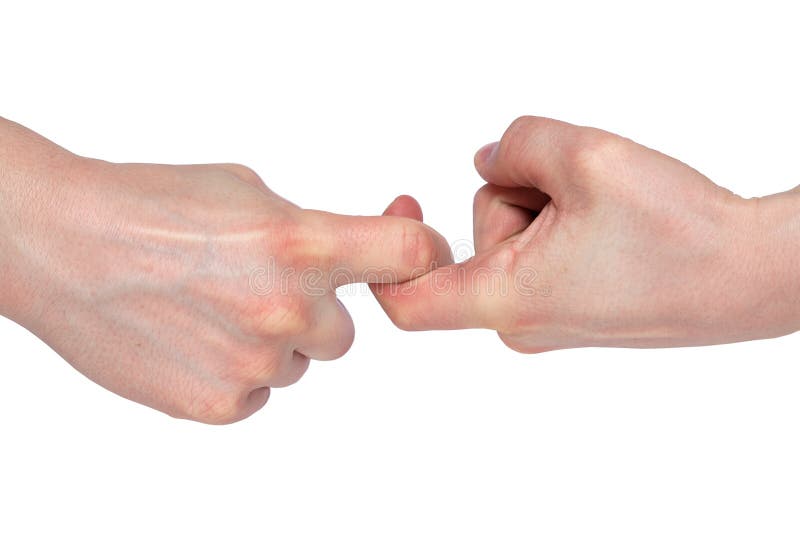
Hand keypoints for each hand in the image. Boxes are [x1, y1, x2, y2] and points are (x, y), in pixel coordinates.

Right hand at [0, 118, 449, 422]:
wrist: (63, 245)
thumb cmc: (148, 205)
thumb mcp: (246, 191)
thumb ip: (309, 229)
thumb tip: (349, 254)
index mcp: (301, 244)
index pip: (410, 257)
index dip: (421, 256)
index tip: (415, 260)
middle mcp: (288, 309)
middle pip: (347, 331)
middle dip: (314, 312)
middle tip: (256, 287)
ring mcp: (254, 363)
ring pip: (300, 363)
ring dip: (272, 342)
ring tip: (211, 308)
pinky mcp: (220, 405)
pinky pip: (259, 392)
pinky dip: (237, 372)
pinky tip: (193, 339)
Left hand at [373, 116, 799, 351]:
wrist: (753, 275)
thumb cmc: (682, 233)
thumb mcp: (584, 157)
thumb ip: (515, 143)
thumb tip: (486, 159)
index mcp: (508, 300)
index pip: (407, 300)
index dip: (389, 251)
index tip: (406, 204)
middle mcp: (521, 324)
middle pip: (476, 237)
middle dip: (518, 193)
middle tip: (579, 191)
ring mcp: (549, 321)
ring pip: (513, 237)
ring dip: (549, 204)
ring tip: (607, 209)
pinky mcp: (573, 310)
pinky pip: (541, 252)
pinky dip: (564, 223)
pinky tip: (610, 223)